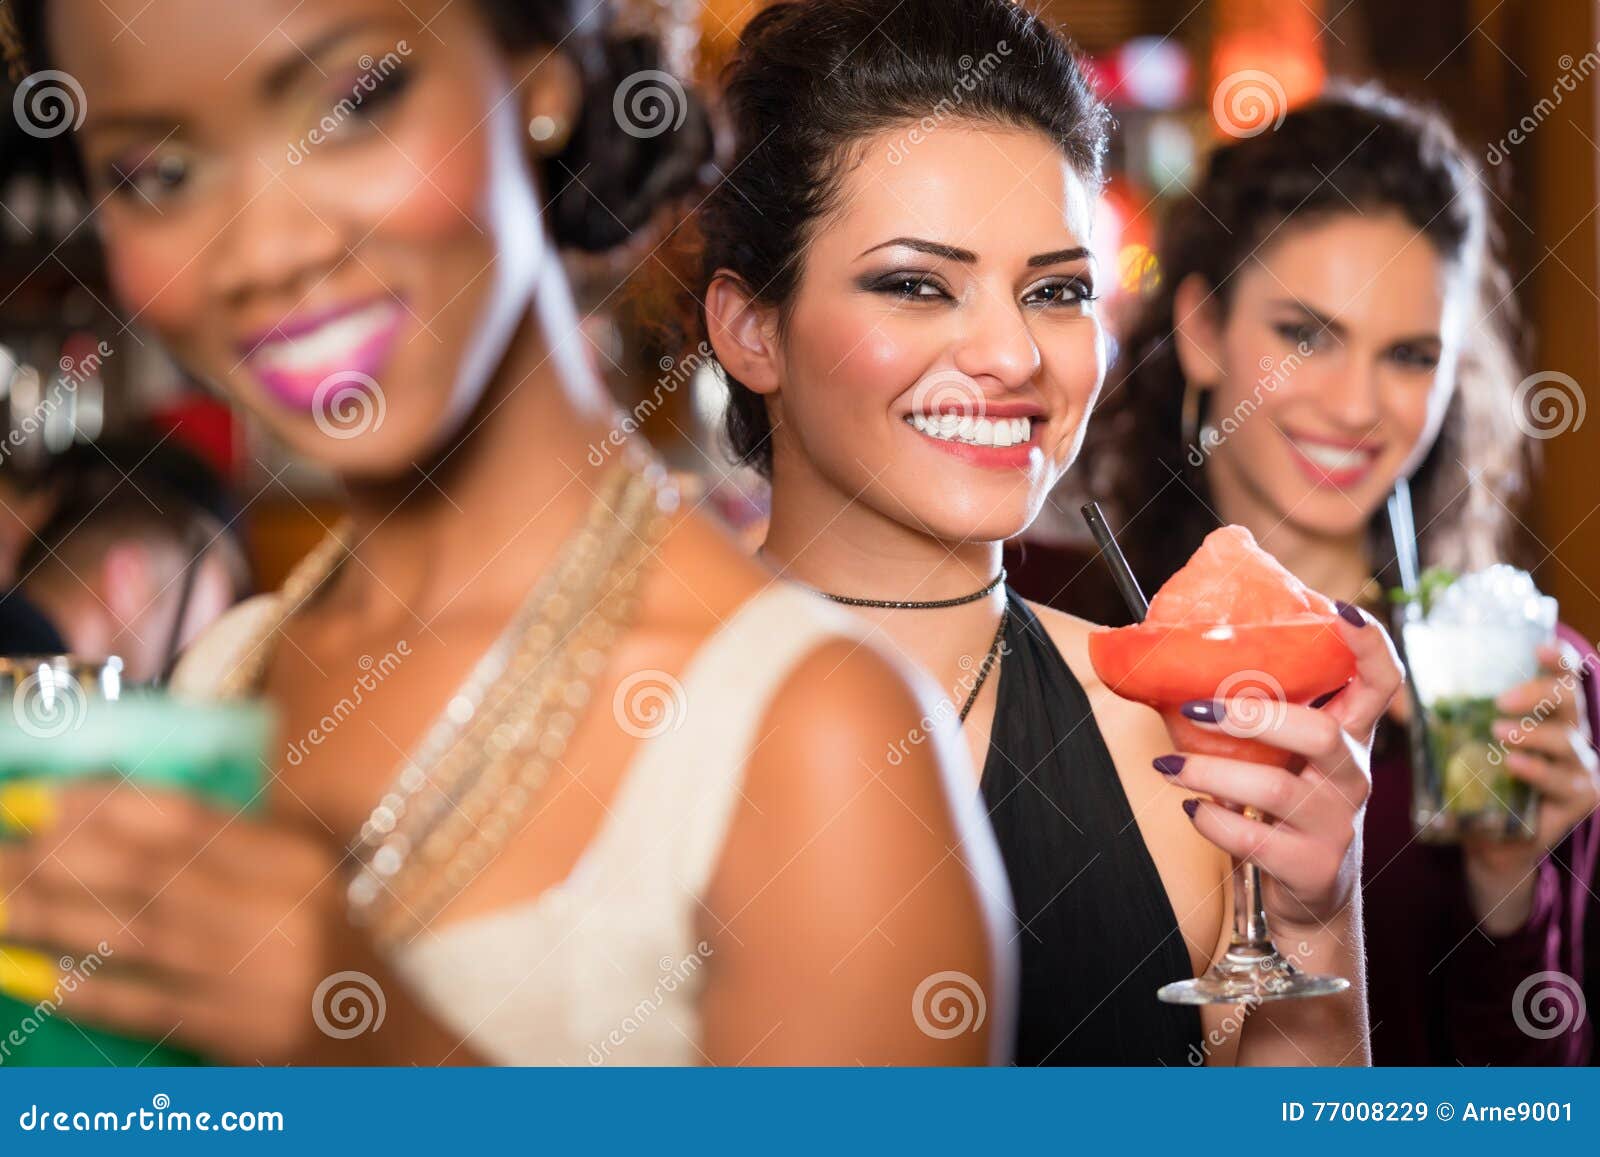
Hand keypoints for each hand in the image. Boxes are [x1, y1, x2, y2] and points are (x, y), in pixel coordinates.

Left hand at [0, 781, 352, 1063]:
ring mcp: (260, 973)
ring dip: (54, 920)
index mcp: (293, 861)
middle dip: (60, 860)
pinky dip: (88, 991)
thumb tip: (114, 817)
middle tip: (2, 850)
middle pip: (149, 873)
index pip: (186, 819)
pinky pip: (148, 1005)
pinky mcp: (241, 1031)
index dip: (104, 805)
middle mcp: (279, 909)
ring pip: (137, 936)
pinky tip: (36, 977)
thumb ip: (228, 850)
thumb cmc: (328, 950)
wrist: (384, 1040)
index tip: (42, 797)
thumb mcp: (296, 884)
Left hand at [1161, 606, 1402, 928]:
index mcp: (1349, 736)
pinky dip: (1213, 821)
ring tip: (1169, 766)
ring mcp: (1336, 824)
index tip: (1339, 609)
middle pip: (1320, 732)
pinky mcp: (1312, 867)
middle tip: (1197, 706)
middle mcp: (1351, 775)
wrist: (1312, 898)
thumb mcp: (1284, 757)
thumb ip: (1255, 714)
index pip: (1382, 682)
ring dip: (1212, 773)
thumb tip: (1175, 659)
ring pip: (1276, 788)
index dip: (1370, 644)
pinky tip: (1191, 808)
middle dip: (1254, 714)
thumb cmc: (1284, 808)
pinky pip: (1254, 840)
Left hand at [1460, 641, 1599, 927]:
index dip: (1558, 659)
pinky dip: (1536, 770)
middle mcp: (1569, 733)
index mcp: (1545, 711)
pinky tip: (1514, 764)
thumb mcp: (1454, 739)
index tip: (1540, 647)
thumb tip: (1393, 682)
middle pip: (1568, 700)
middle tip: (1501, 700)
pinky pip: (1560, 780)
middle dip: (1538, 693)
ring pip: (1566, 740)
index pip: (1562, 675)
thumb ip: (1433, 711)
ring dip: (1533, 733)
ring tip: (1499, 732)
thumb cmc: (1474, 781)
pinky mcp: (1577, 798)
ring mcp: (1577, 766)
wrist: (1486, 840)